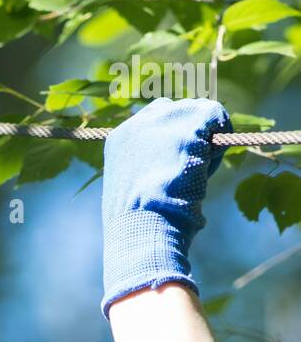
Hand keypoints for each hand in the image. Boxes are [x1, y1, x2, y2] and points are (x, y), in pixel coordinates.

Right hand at [101, 95, 232, 318]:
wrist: (143, 229)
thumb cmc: (139, 225)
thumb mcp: (132, 193)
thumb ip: (144, 171)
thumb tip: (165, 173)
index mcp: (120, 139)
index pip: (154, 123)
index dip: (172, 140)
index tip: (179, 162)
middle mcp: (139, 122)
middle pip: (177, 112)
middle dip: (190, 134)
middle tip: (191, 168)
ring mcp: (165, 121)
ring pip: (198, 113)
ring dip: (206, 138)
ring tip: (199, 170)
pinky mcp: (189, 124)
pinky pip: (216, 116)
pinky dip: (221, 134)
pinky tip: (210, 162)